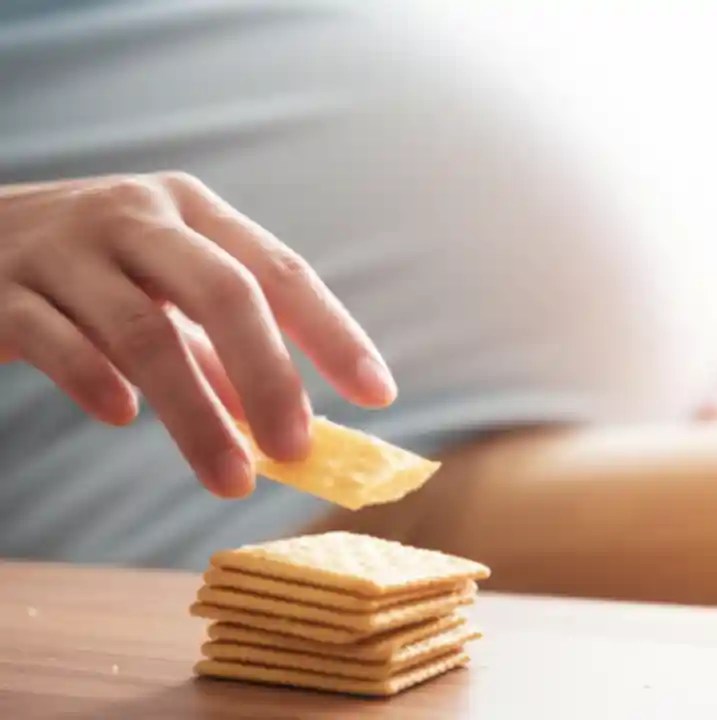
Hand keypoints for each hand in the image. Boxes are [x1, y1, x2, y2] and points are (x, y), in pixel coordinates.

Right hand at [0, 173, 396, 496]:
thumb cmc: (85, 270)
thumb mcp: (159, 289)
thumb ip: (215, 350)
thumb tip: (279, 426)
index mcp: (192, 211)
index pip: (280, 271)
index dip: (333, 333)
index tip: (379, 393)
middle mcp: (135, 216)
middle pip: (224, 293)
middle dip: (271, 377)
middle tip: (299, 450)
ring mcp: (63, 248)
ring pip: (144, 332)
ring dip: (196, 414)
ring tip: (232, 479)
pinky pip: (56, 342)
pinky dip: (97, 383)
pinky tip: (123, 418)